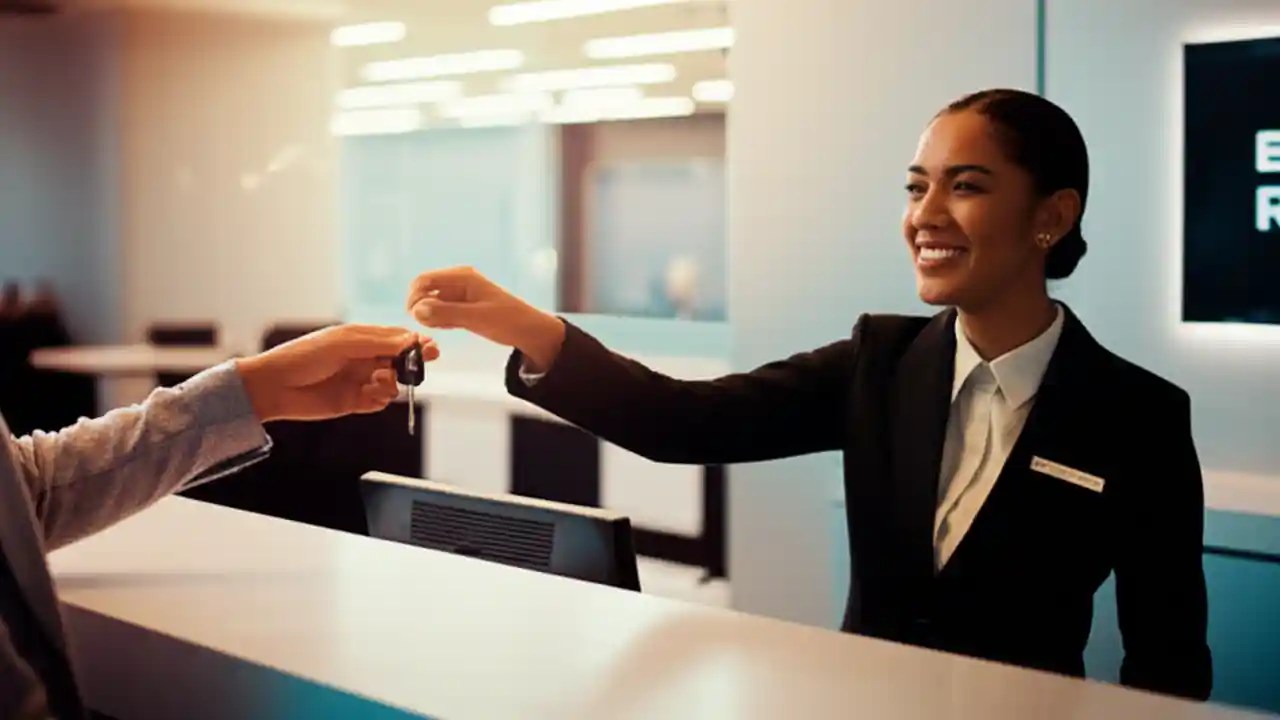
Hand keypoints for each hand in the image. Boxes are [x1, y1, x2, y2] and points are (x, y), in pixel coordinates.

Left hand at [233, 324, 438, 421]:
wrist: (274, 387)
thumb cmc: (303, 356)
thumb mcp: (344, 342)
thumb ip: (379, 342)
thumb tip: (411, 339)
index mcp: (361, 339)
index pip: (396, 339)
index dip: (414, 344)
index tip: (429, 348)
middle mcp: (364, 359)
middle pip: (400, 361)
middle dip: (411, 364)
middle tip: (420, 365)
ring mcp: (360, 381)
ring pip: (393, 383)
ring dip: (391, 383)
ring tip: (377, 381)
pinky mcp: (355, 402)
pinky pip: (380, 402)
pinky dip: (379, 399)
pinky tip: (367, 395)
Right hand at [407, 266, 565, 371]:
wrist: (529, 331)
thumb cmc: (508, 320)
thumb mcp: (476, 318)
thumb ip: (446, 313)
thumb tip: (417, 310)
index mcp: (462, 277)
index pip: (424, 280)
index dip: (414, 297)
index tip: (415, 317)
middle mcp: (457, 282)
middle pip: (424, 291)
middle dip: (421, 308)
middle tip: (431, 326)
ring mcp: (459, 295)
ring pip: (430, 304)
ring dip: (431, 316)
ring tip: (449, 326)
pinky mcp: (461, 308)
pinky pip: (440, 313)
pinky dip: (440, 321)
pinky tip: (451, 327)